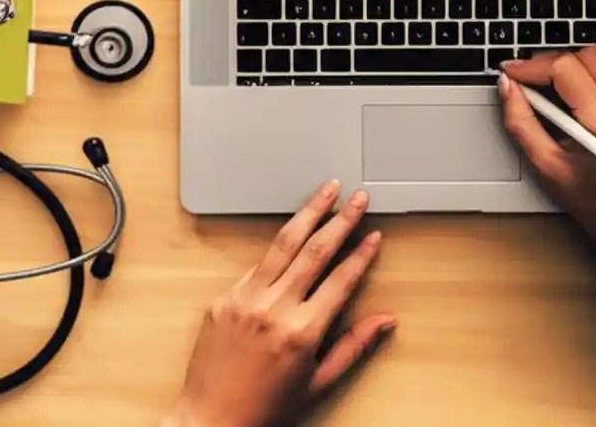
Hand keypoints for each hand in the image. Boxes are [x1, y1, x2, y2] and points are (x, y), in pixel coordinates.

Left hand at [165, 182, 394, 426]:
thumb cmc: (265, 409)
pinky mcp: (223, 298)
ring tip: (324, 192)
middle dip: (340, 219)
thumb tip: (385, 320)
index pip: (341, 280)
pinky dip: (277, 249)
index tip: (374, 235)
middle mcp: (273, 309)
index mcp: (302, 332)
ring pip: (282, 244)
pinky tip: (291, 234)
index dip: (361, 255)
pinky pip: (255, 266)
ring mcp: (244, 300)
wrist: (210, 420)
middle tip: (356, 197)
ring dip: (307, 213)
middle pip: (315, 251)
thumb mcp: (319, 382)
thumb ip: (354, 346)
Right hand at [498, 49, 595, 268]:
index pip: (565, 68)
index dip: (532, 66)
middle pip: (584, 56)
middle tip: (525, 81)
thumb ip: (522, 123)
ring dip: (567, 68)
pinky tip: (569, 100)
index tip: (511, 73)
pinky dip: (584, 78)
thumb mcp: (548, 167)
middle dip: (549, 63)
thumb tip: (508, 89)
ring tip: (544, 91)